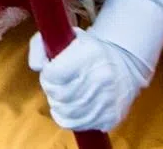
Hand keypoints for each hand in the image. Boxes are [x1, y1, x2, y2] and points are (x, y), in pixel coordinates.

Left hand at [28, 28, 151, 132]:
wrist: (125, 66)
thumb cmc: (89, 50)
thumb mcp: (66, 37)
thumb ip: (41, 46)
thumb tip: (37, 67)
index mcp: (89, 54)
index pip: (54, 73)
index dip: (47, 74)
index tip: (50, 70)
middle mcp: (101, 77)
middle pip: (59, 95)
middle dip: (51, 90)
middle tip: (55, 84)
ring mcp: (108, 99)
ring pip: (67, 112)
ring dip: (58, 105)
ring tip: (62, 96)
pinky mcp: (111, 116)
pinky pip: (79, 124)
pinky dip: (69, 119)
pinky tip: (71, 108)